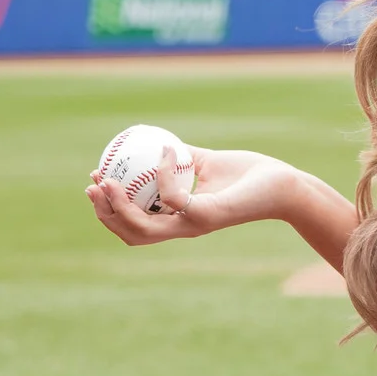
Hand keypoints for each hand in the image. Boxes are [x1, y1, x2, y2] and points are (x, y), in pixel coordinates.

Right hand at [85, 144, 298, 245]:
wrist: (283, 184)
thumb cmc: (249, 176)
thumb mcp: (208, 162)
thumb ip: (182, 158)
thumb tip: (153, 141)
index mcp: (180, 218)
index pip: (135, 225)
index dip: (109, 210)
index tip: (95, 181)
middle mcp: (184, 226)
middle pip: (132, 234)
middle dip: (105, 214)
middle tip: (93, 186)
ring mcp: (195, 224)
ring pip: (145, 228)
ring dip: (120, 206)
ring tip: (106, 180)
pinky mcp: (209, 215)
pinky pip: (174, 197)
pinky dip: (163, 174)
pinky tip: (163, 150)